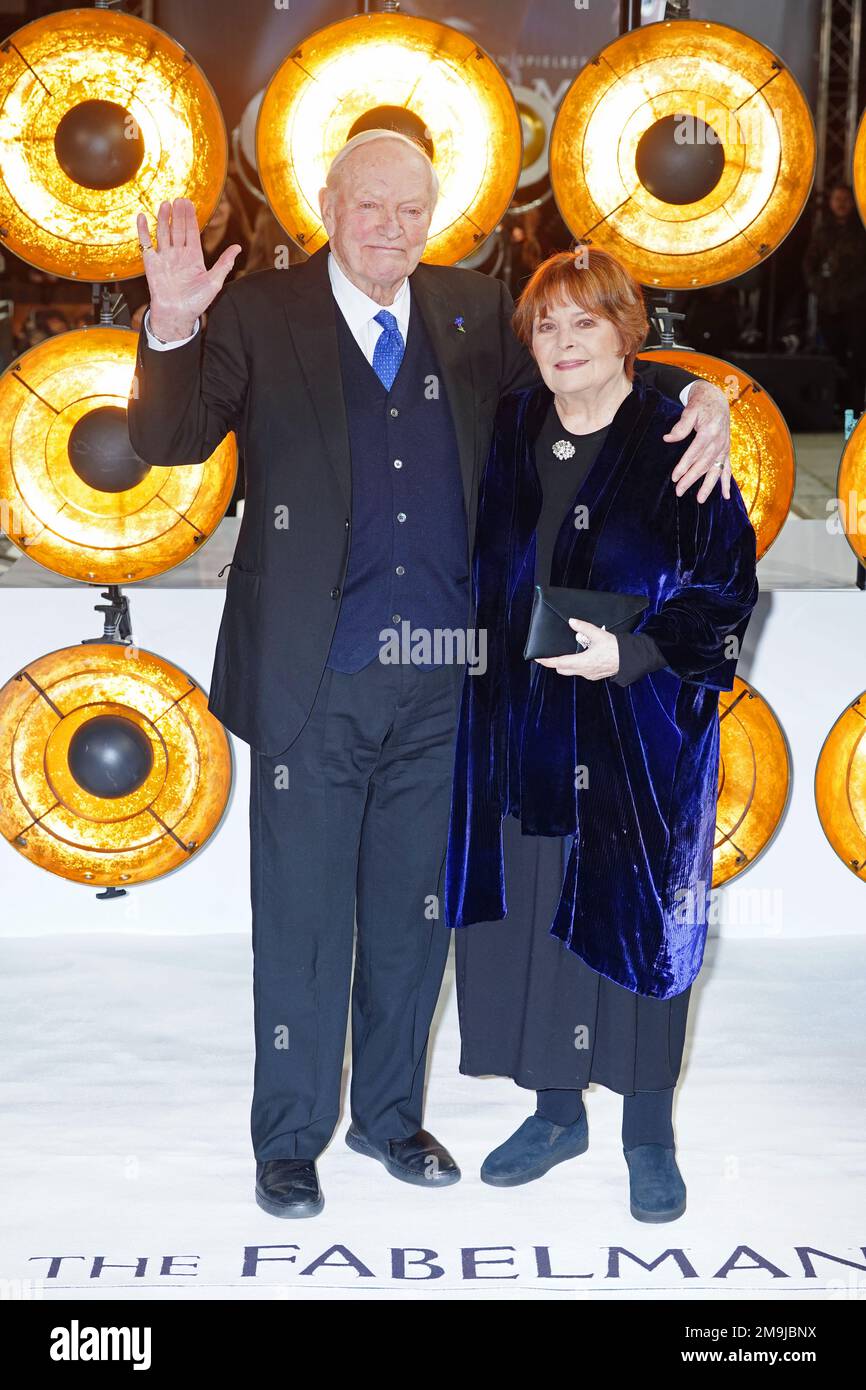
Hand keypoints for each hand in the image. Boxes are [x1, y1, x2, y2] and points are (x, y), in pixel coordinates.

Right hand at [136, 198, 240, 338]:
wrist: (177, 314)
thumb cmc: (196, 302)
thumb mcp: (214, 282)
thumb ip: (224, 263)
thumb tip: (238, 247)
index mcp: (193, 257)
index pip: (192, 232)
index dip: (190, 218)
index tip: (189, 203)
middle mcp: (179, 254)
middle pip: (178, 229)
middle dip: (178, 214)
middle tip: (179, 199)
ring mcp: (165, 257)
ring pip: (163, 233)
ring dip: (164, 218)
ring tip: (165, 204)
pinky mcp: (151, 263)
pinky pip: (146, 244)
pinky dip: (143, 231)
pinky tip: (142, 217)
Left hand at [534, 619, 619, 679]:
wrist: (630, 660)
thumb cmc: (616, 649)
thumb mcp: (599, 634)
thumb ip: (584, 627)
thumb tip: (572, 621)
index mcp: (583, 662)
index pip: (559, 663)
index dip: (547, 661)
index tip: (537, 658)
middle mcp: (584, 671)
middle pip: (562, 669)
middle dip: (554, 663)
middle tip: (549, 655)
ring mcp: (589, 675)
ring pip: (571, 671)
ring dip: (566, 664)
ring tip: (564, 653)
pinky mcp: (594, 675)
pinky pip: (580, 672)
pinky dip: (576, 666)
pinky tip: (580, 657)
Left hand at [662, 379, 730, 502]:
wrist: (716, 399)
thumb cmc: (700, 405)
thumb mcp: (690, 411)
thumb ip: (680, 426)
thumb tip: (668, 439)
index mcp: (709, 432)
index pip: (694, 453)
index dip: (684, 466)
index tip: (674, 477)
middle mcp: (719, 442)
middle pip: (703, 464)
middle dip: (691, 479)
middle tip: (679, 491)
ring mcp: (724, 447)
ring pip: (715, 470)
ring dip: (708, 486)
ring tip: (700, 499)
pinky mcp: (726, 450)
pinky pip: (727, 469)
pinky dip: (727, 483)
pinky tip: (726, 496)